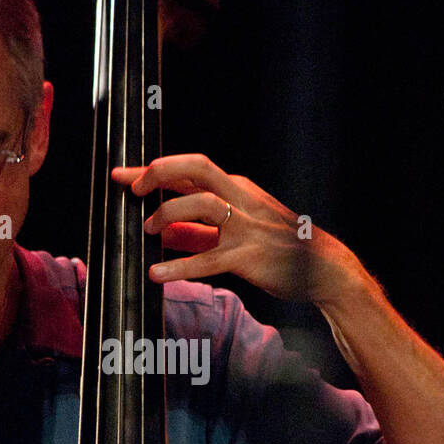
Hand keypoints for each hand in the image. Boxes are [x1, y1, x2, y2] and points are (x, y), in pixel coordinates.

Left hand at [111, 154, 363, 305]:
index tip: (122, 175)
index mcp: (235, 189)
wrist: (322, 268)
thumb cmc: (276, 249)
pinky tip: (157, 275)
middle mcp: (239, 199)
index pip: (188, 170)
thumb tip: (160, 231)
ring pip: (202, 205)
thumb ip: (195, 232)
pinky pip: (210, 259)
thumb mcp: (231, 233)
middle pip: (196, 168)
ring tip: (149, 231)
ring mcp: (246, 226)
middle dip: (160, 172)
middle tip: (134, 190)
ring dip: (169, 213)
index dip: (152, 170)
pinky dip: (180, 266)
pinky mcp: (249, 255)